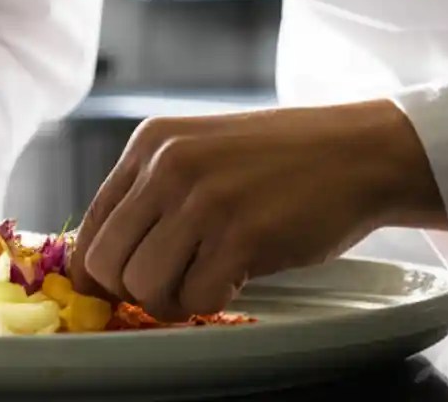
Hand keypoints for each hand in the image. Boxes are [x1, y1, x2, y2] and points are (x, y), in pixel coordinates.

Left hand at [70, 99, 447, 320]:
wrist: (358, 152)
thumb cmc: (282, 160)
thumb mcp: (201, 152)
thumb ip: (153, 192)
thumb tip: (106, 260)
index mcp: (150, 144)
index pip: (90, 224)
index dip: (96, 270)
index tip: (113, 290)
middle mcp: (168, 166)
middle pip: (106, 262)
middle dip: (130, 290)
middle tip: (167, 289)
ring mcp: (204, 200)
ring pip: (143, 286)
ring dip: (171, 301)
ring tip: (203, 283)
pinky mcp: (242, 235)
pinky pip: (196, 298)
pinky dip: (211, 302)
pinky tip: (234, 280)